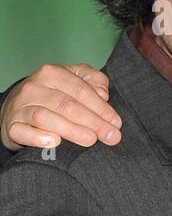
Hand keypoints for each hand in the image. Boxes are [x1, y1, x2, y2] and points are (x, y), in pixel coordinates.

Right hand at [1, 63, 120, 150]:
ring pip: (45, 117)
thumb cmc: (56, 93)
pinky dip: (38, 137)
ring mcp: (20, 106)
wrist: (18, 106)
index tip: (116, 123)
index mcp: (52, 73)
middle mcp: (34, 88)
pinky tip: (55, 142)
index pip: (81, 90)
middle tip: (110, 136)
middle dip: (92, 121)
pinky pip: (22, 131)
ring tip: (90, 140)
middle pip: (66, 105)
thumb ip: (93, 79)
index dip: (101, 108)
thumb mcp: (75, 79)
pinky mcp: (11, 125)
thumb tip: (103, 93)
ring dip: (71, 130)